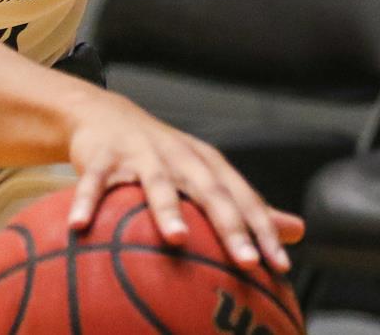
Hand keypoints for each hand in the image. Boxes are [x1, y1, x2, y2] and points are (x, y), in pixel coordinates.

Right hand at [66, 92, 302, 272]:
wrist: (105, 114)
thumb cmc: (164, 157)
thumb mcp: (206, 175)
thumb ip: (247, 205)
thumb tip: (299, 231)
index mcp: (207, 164)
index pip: (243, 198)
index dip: (263, 231)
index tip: (281, 266)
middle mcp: (180, 156)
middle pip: (209, 191)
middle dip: (229, 225)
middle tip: (247, 262)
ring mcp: (141, 154)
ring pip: (157, 183)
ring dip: (168, 209)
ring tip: (179, 239)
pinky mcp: (102, 156)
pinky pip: (94, 182)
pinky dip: (86, 202)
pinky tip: (80, 226)